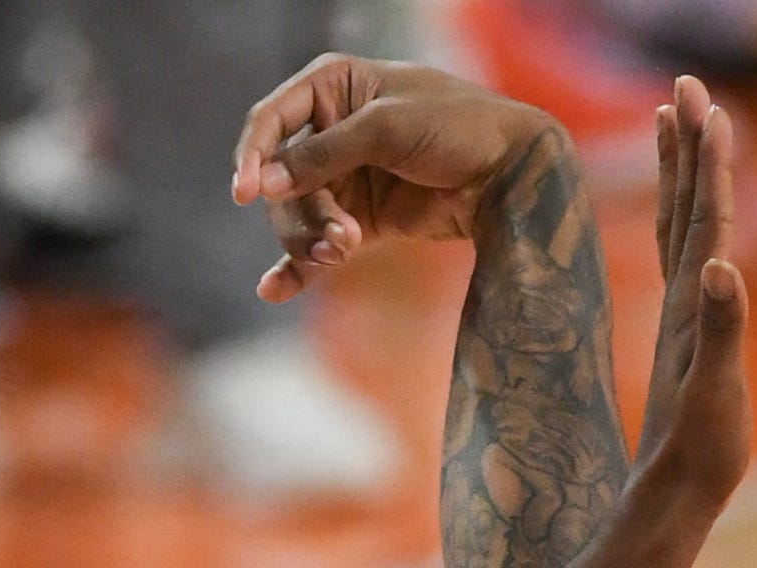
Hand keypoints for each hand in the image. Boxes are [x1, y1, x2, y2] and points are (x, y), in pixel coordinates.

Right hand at [231, 55, 555, 303]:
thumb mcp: (386, 130)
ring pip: (301, 217)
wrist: (512, 173)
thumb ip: (325, 154)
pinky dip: (299, 269)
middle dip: (302, 212)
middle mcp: (331, 131)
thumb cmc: (456, 128)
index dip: (252, 156)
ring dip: (312, 241)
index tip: (244, 193)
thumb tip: (262, 184)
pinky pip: (319, 247)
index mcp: (330, 87)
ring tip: (342, 251)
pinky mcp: (364, 222)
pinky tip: (273, 291)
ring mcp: (346, 180)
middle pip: (282, 180)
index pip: (269, 122)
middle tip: (340, 236)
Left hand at [632, 78, 750, 506]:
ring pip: (679, 227)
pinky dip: (689, 224)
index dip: (705, 161)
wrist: (671, 494)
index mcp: (692, 303)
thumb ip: (720, 327)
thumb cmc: (698, 451)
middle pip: (684, 206)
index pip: (702, 217)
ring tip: (676, 122)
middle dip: (687, 145)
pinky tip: (692, 216)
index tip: (702, 104)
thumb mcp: (715, 390)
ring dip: (682, 173)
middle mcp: (683, 300)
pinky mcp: (687, 336)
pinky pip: (686, 261)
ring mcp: (683, 316)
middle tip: (685, 86)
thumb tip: (721, 266)